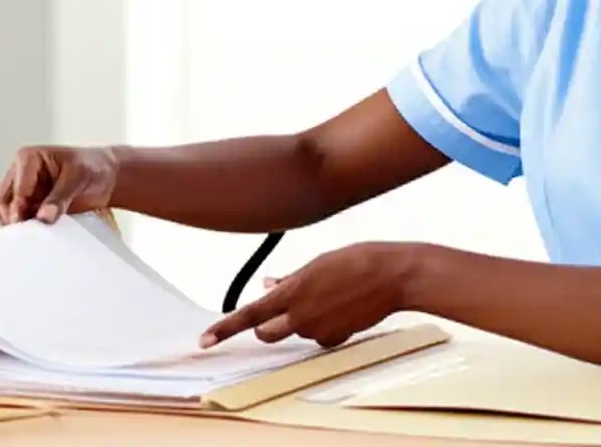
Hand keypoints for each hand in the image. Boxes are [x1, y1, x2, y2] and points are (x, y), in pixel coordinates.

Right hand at [0, 146, 119, 224]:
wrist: (109, 177)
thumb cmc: (94, 167)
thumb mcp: (78, 178)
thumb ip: (60, 198)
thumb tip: (43, 217)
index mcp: (28, 158)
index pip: (18, 188)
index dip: (20, 208)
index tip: (27, 224)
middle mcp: (21, 174)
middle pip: (7, 202)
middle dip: (16, 219)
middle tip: (30, 235)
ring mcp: (26, 192)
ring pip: (12, 213)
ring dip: (22, 225)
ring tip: (37, 237)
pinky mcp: (34, 206)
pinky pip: (25, 220)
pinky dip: (30, 229)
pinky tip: (41, 236)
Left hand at [200, 242, 422, 349]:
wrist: (395, 276)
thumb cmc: (359, 260)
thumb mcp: (318, 262)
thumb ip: (291, 278)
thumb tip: (268, 284)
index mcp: (293, 291)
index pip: (249, 315)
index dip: (224, 329)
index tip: (205, 340)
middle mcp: (301, 315)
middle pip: (266, 331)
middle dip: (266, 324)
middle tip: (280, 308)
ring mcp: (319, 329)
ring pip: (297, 331)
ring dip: (302, 319)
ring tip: (329, 294)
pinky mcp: (338, 337)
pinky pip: (321, 336)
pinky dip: (325, 324)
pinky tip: (344, 306)